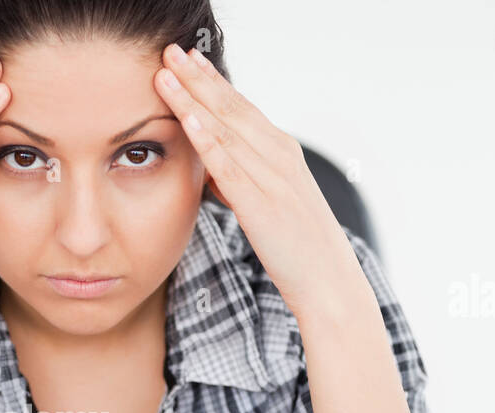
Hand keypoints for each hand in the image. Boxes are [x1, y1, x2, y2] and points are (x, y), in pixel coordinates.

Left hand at [153, 43, 376, 324]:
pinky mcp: (261, 202)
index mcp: (281, 152)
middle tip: (169, 49)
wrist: (328, 282)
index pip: (241, 108)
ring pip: (226, 128)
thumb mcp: (266, 204)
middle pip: (231, 107)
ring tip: (166, 73)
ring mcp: (272, 176)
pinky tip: (187, 119)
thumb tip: (211, 166)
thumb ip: (239, 180)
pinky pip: (229, 165)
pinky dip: (207, 139)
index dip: (212, 82)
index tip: (186, 59)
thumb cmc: (296, 247)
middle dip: (198, 77)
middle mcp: (279, 154)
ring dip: (194, 98)